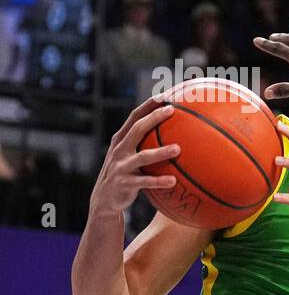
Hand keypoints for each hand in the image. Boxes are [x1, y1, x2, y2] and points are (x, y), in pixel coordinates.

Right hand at [88, 95, 179, 216]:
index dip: (148, 105)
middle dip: (154, 118)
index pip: (134, 117)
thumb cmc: (126, 174)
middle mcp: (120, 150)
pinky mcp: (125, 184)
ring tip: (178, 149)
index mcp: (121, 140)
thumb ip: (145, 143)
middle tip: (172, 110)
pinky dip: (159, 181)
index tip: (165, 95)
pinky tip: (173, 181)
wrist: (104, 200)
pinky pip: (145, 181)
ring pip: (143, 156)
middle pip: (137, 129)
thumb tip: (176, 132)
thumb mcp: (130, 155)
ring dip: (161, 152)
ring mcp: (121, 166)